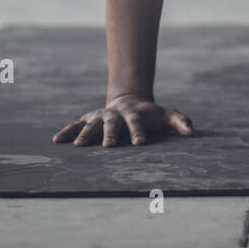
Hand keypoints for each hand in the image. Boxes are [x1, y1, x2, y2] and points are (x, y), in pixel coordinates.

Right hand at [52, 94, 194, 147]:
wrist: (130, 100)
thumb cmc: (151, 114)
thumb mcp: (167, 115)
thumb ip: (180, 121)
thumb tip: (191, 132)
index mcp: (134, 114)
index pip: (137, 123)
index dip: (138, 132)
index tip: (139, 143)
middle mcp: (115, 115)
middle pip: (112, 124)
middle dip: (110, 134)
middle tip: (108, 147)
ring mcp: (101, 116)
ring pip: (92, 124)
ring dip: (85, 134)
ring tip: (79, 146)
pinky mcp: (89, 119)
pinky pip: (76, 125)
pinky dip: (67, 131)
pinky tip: (57, 140)